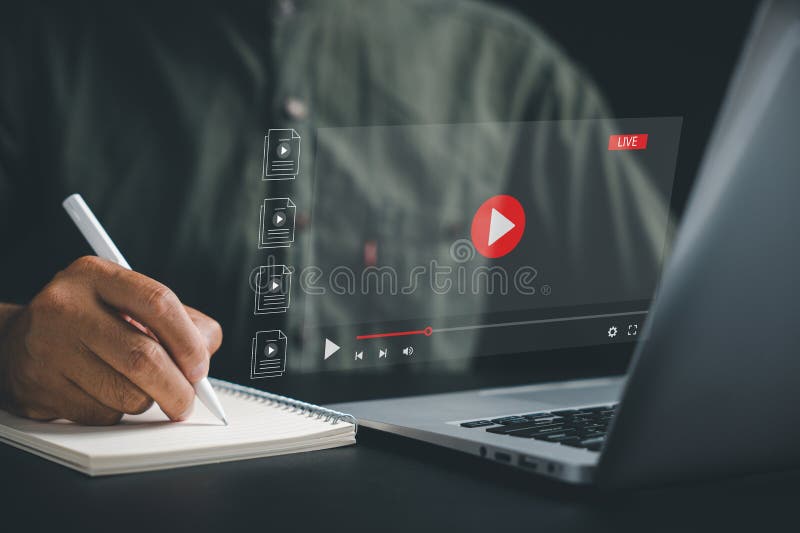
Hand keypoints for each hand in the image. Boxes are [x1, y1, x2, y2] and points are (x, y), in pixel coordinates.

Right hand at [0, 256, 222, 424]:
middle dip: (177, 388)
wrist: (15, 342)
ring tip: (140, 388)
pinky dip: (118, 412)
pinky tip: (105, 393)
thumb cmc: (89, 321)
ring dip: (148, 400)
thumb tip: (206, 351)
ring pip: (126, 393)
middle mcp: (66, 307)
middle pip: (143, 357)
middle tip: (186, 400)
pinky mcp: (40, 388)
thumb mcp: (126, 302)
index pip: (158, 303)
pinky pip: (102, 414)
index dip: (188, 341)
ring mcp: (49, 348)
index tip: (200, 366)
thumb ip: (177, 319)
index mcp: (95, 276)